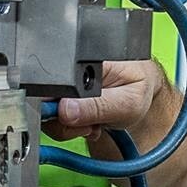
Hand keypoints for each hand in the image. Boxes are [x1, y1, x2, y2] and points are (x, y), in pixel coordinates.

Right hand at [49, 60, 164, 143]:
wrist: (142, 93)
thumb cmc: (140, 88)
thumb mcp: (128, 101)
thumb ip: (99, 106)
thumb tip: (65, 110)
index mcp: (84, 58)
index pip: (54, 81)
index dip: (58, 104)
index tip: (77, 117)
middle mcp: (69, 68)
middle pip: (44, 99)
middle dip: (64, 119)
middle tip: (91, 122)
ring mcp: (64, 84)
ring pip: (46, 113)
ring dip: (68, 126)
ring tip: (94, 121)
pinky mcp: (62, 97)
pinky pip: (53, 119)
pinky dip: (68, 128)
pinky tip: (88, 122)